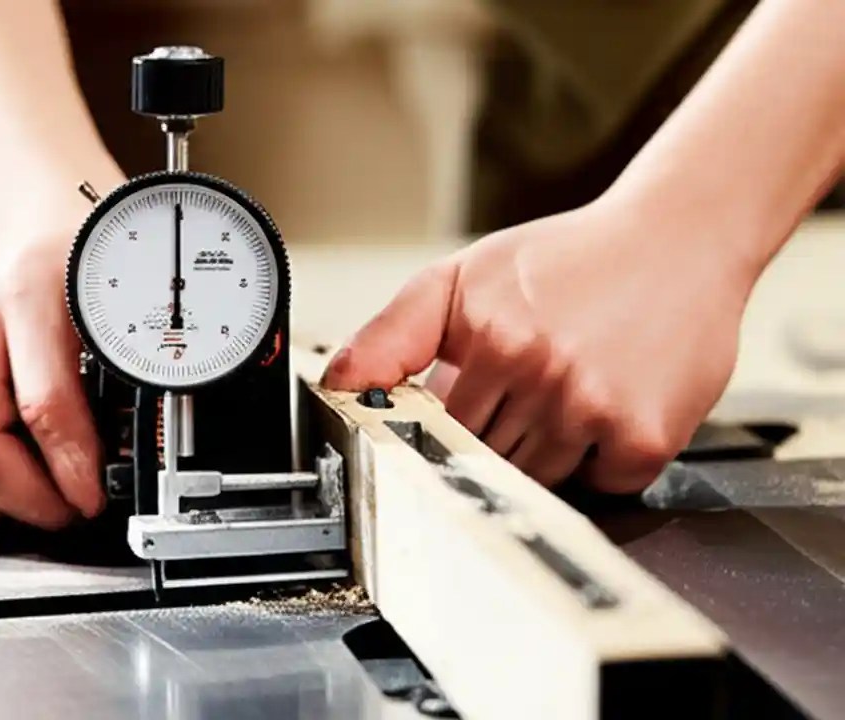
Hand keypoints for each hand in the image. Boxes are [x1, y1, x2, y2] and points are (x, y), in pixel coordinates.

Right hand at [0, 234, 104, 526]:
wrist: (37, 223)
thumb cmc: (88, 264)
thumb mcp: (124, 301)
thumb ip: (132, 364)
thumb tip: (144, 448)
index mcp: (33, 292)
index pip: (42, 401)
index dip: (71, 466)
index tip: (93, 497)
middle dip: (23, 495)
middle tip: (66, 509)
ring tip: (31, 502)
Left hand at [322, 196, 754, 492]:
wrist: (678, 239)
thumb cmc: (566, 260)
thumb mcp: (464, 279)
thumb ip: (393, 333)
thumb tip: (337, 384)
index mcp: (490, 337)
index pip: (436, 429)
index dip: (446, 428)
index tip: (461, 421)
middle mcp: (542, 373)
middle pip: (486, 458)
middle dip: (497, 437)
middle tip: (528, 394)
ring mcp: (595, 407)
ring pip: (540, 478)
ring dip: (549, 452)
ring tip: (569, 394)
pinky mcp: (645, 435)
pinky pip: (602, 485)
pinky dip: (603, 463)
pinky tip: (608, 410)